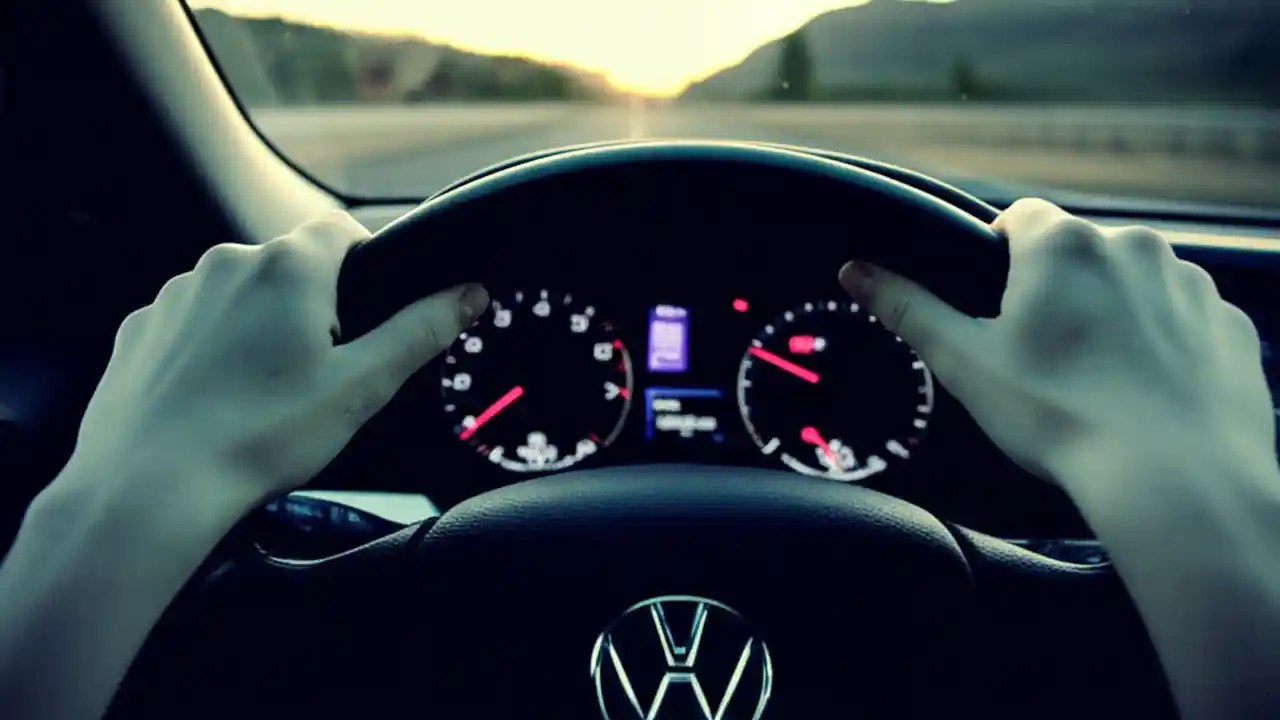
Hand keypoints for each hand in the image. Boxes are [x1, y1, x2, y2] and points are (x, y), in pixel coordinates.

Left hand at [63, 211, 487, 510]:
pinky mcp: (141, 329)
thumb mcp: (362, 387)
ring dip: (260, 327)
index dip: (366, 268)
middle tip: (322, 374)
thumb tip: (469, 292)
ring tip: (267, 396)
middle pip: (292, 268)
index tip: (369, 319)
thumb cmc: (261, 437)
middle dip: (313, 308)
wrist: (151, 486)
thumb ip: (420, 331)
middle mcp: (227, 263)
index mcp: (288, 267)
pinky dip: (212, 351)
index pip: (343, 232)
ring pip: (241, 296)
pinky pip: (194, 325)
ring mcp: (176, 294)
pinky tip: (219, 402)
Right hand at [839, 198, 1273, 488]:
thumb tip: (855, 272)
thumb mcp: (965, 364)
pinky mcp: (1230, 327)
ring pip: (1132, 287)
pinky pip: (1183, 323)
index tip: (997, 311)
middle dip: (1056, 295)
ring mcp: (1192, 285)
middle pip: (1076, 256)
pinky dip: (1162, 348)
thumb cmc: (1062, 418)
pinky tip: (1141, 397)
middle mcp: (1134, 247)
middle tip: (1039, 361)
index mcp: (1063, 245)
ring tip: (1094, 385)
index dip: (998, 260)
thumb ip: (908, 308)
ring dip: (1111, 317)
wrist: (1176, 479)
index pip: (1018, 220)